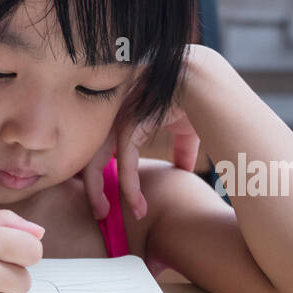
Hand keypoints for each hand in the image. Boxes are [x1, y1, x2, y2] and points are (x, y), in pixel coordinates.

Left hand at [78, 50, 202, 221]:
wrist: (204, 78)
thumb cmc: (196, 99)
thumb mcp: (185, 129)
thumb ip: (180, 149)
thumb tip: (184, 171)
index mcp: (122, 114)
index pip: (99, 146)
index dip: (98, 172)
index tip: (106, 196)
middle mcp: (114, 115)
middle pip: (88, 153)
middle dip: (89, 185)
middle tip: (99, 212)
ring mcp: (120, 117)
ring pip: (95, 160)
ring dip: (97, 192)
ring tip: (105, 215)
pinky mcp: (131, 123)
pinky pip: (124, 162)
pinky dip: (130, 188)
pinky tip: (137, 208)